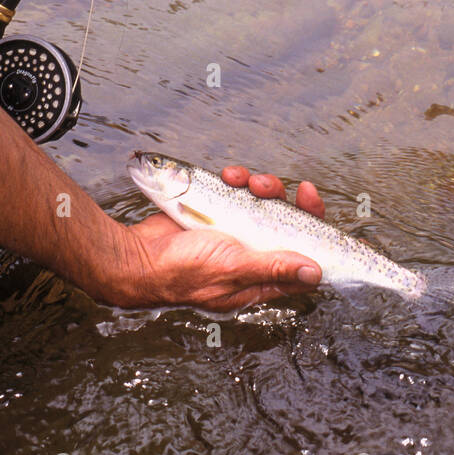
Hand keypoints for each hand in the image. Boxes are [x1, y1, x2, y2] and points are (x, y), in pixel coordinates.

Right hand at [115, 166, 324, 309]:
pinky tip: (227, 175)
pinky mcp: (217, 216)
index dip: (312, 229)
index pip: (300, 256)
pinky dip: (235, 181)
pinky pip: (236, 194)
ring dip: (256, 185)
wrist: (138, 256)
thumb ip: (273, 268)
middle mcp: (251, 256)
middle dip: (281, 197)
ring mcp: (234, 234)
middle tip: (268, 184)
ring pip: (260, 203)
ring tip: (241, 178)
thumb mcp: (233, 268)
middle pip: (283, 222)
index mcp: (260, 278)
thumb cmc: (183, 273)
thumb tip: (314, 272)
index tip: (310, 199)